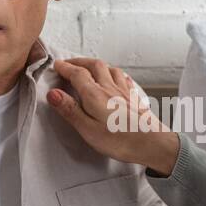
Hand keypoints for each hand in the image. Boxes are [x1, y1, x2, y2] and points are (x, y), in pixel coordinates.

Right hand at [48, 57, 179, 176]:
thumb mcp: (88, 129)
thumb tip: (53, 93)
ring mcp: (124, 91)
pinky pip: (123, 78)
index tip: (57, 66)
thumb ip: (70, 110)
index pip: (77, 74)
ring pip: (109, 68)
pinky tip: (116, 77)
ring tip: (89, 67)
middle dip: (79, 62)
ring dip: (96, 64)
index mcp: (95, 95)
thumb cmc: (121, 140)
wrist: (153, 144)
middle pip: (94, 65)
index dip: (65, 68)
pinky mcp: (133, 98)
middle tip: (69, 64)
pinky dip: (114, 73)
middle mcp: (109, 88)